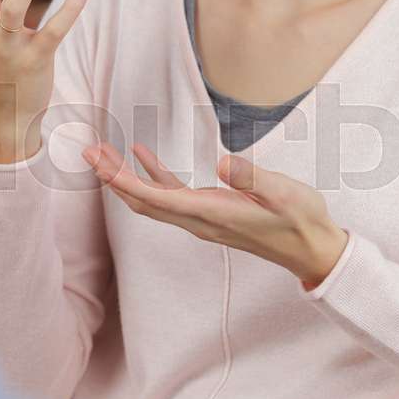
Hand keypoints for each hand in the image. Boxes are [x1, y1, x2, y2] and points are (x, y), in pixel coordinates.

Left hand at [82, 139, 348, 287]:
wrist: (311, 249)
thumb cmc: (301, 219)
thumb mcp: (286, 193)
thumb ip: (255, 177)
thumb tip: (224, 163)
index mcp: (211, 213)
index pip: (155, 198)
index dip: (122, 180)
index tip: (98, 161)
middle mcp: (199, 220)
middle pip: (142, 201)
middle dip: (112, 178)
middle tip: (87, 150)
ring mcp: (203, 218)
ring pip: (152, 200)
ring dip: (126, 177)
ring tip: (104, 150)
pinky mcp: (210, 213)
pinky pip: (171, 196)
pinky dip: (152, 176)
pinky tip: (143, 155)